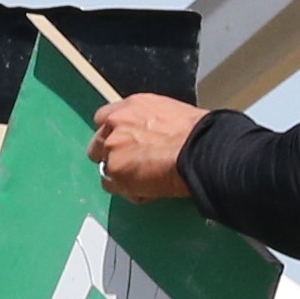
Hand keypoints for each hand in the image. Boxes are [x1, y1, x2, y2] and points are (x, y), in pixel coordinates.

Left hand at [90, 93, 204, 202]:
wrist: (202, 150)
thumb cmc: (198, 134)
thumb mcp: (169, 114)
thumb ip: (149, 124)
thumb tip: (151, 136)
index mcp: (130, 107)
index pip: (104, 118)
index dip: (113, 133)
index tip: (123, 142)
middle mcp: (116, 124)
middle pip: (97, 144)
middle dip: (112, 155)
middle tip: (132, 165)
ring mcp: (113, 149)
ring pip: (104, 167)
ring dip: (119, 174)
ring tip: (142, 181)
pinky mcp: (117, 172)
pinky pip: (111, 186)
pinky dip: (126, 191)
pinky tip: (145, 191)